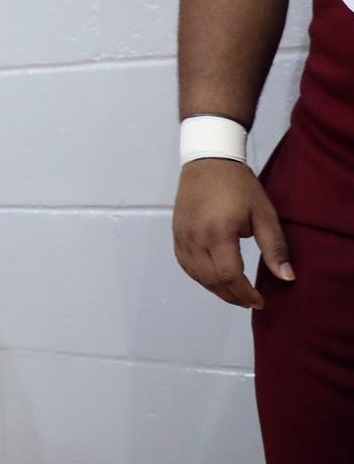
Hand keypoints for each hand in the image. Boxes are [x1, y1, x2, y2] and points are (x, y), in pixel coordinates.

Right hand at [173, 159, 292, 308]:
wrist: (208, 162)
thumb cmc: (239, 185)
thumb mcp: (264, 214)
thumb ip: (275, 247)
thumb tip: (287, 277)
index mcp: (218, 234)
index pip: (229, 276)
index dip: (245, 294)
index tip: (260, 301)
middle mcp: (195, 238)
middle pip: (211, 280)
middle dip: (232, 296)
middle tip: (250, 301)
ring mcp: (182, 237)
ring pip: (196, 275)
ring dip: (216, 289)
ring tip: (235, 293)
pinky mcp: (176, 234)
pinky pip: (186, 265)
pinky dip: (200, 277)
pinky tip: (214, 277)